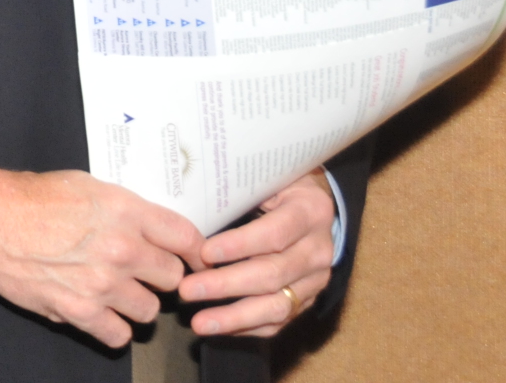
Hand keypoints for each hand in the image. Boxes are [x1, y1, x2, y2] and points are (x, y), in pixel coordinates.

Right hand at [0, 168, 205, 349]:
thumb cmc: (33, 198)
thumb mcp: (88, 186)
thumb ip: (128, 209)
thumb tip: (157, 232)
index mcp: (126, 211)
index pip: (187, 238)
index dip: (195, 252)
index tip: (194, 260)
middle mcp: (121, 248)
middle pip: (172, 278)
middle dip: (159, 275)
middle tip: (141, 272)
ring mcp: (101, 283)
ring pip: (149, 311)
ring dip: (136, 303)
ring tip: (116, 292)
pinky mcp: (78, 311)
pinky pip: (118, 336)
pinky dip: (112, 327)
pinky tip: (100, 312)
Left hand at [179, 169, 336, 337]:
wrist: (314, 204)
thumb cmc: (278, 186)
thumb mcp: (267, 177)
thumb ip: (240, 191)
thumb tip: (190, 201)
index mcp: (310, 211)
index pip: (273, 234)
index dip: (238, 245)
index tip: (203, 253)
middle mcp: (318, 249)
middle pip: (272, 274)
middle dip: (226, 285)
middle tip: (187, 290)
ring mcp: (316, 279)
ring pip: (277, 305)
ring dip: (235, 317)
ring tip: (200, 323)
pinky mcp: (309, 299)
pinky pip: (280, 321)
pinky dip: (249, 328)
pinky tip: (220, 329)